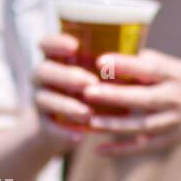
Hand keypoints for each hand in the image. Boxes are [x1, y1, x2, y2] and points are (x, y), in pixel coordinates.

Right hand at [29, 33, 95, 150]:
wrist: (62, 125)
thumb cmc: (87, 90)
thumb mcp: (92, 73)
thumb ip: (106, 65)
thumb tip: (142, 57)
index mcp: (54, 58)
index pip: (46, 43)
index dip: (56, 43)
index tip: (75, 45)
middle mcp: (42, 77)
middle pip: (43, 70)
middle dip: (66, 76)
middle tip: (89, 82)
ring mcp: (39, 100)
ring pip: (44, 100)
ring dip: (66, 106)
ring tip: (87, 113)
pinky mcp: (42, 125)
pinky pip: (48, 128)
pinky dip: (63, 133)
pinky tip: (79, 137)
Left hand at [76, 49, 180, 155]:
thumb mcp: (180, 67)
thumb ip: (154, 62)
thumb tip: (123, 50)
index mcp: (176, 76)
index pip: (150, 68)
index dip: (126, 64)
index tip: (100, 60)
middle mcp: (175, 99)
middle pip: (143, 99)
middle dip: (116, 96)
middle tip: (88, 92)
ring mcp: (172, 123)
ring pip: (141, 126)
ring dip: (115, 125)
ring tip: (90, 121)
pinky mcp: (167, 141)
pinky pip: (142, 147)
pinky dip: (122, 150)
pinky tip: (99, 150)